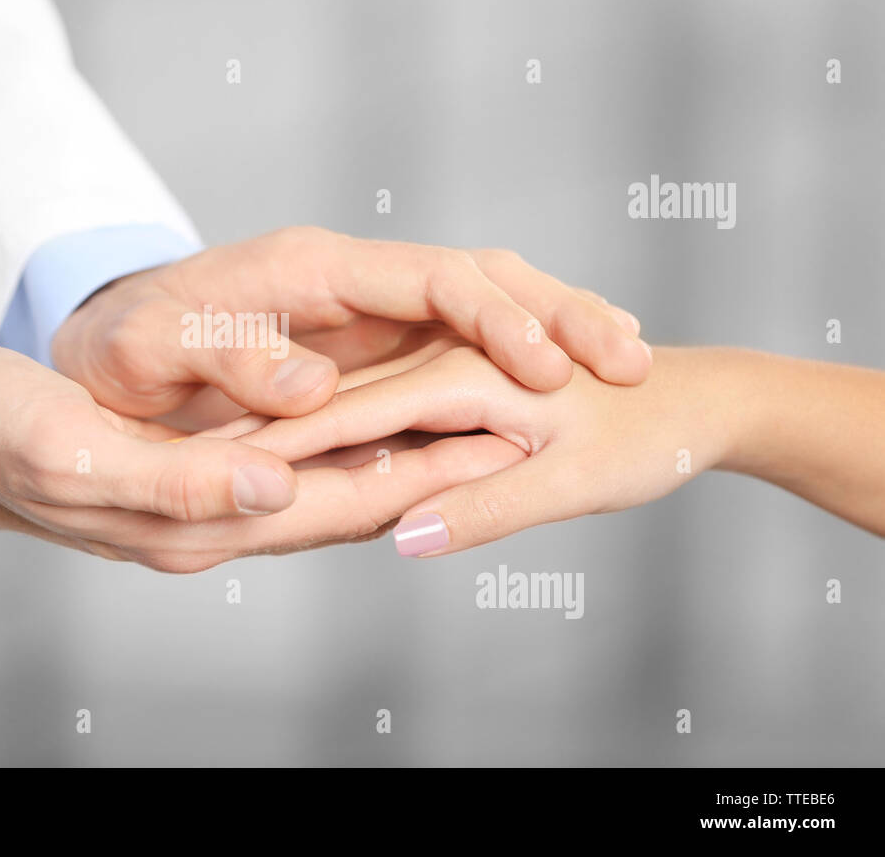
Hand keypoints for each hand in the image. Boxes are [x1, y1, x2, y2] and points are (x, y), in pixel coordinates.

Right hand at [0, 344, 525, 570]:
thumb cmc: (2, 431)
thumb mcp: (78, 452)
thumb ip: (182, 480)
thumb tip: (278, 485)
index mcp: (201, 518)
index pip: (345, 498)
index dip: (433, 471)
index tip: (517, 438)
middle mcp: (223, 520)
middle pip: (362, 498)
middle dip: (449, 468)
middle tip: (537, 427)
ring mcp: (214, 503)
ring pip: (337, 486)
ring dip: (411, 458)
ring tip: (488, 420)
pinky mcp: (201, 477)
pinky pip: (297, 471)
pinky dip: (352, 451)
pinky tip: (385, 425)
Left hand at [51, 227, 651, 427]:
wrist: (107, 337)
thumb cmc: (124, 345)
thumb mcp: (158, 348)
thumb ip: (232, 358)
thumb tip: (313, 390)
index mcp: (310, 269)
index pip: (428, 276)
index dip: (494, 318)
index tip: (551, 369)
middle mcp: (351, 278)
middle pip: (478, 278)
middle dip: (557, 314)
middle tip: (633, 360)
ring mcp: (366, 308)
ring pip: (482, 303)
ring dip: (554, 328)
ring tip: (628, 358)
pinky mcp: (369, 341)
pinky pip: (460, 338)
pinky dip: (519, 348)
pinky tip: (568, 371)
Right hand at [228, 342, 743, 555]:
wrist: (694, 399)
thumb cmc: (640, 438)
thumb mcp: (568, 482)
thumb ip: (482, 505)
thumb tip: (406, 535)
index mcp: (460, 375)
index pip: (344, 413)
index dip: (280, 443)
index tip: (221, 467)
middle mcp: (445, 357)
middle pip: (336, 393)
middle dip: (269, 423)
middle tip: (199, 452)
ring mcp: (445, 365)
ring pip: (355, 390)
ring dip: (300, 417)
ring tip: (241, 449)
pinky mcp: (451, 381)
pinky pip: (383, 396)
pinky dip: (343, 417)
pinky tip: (318, 436)